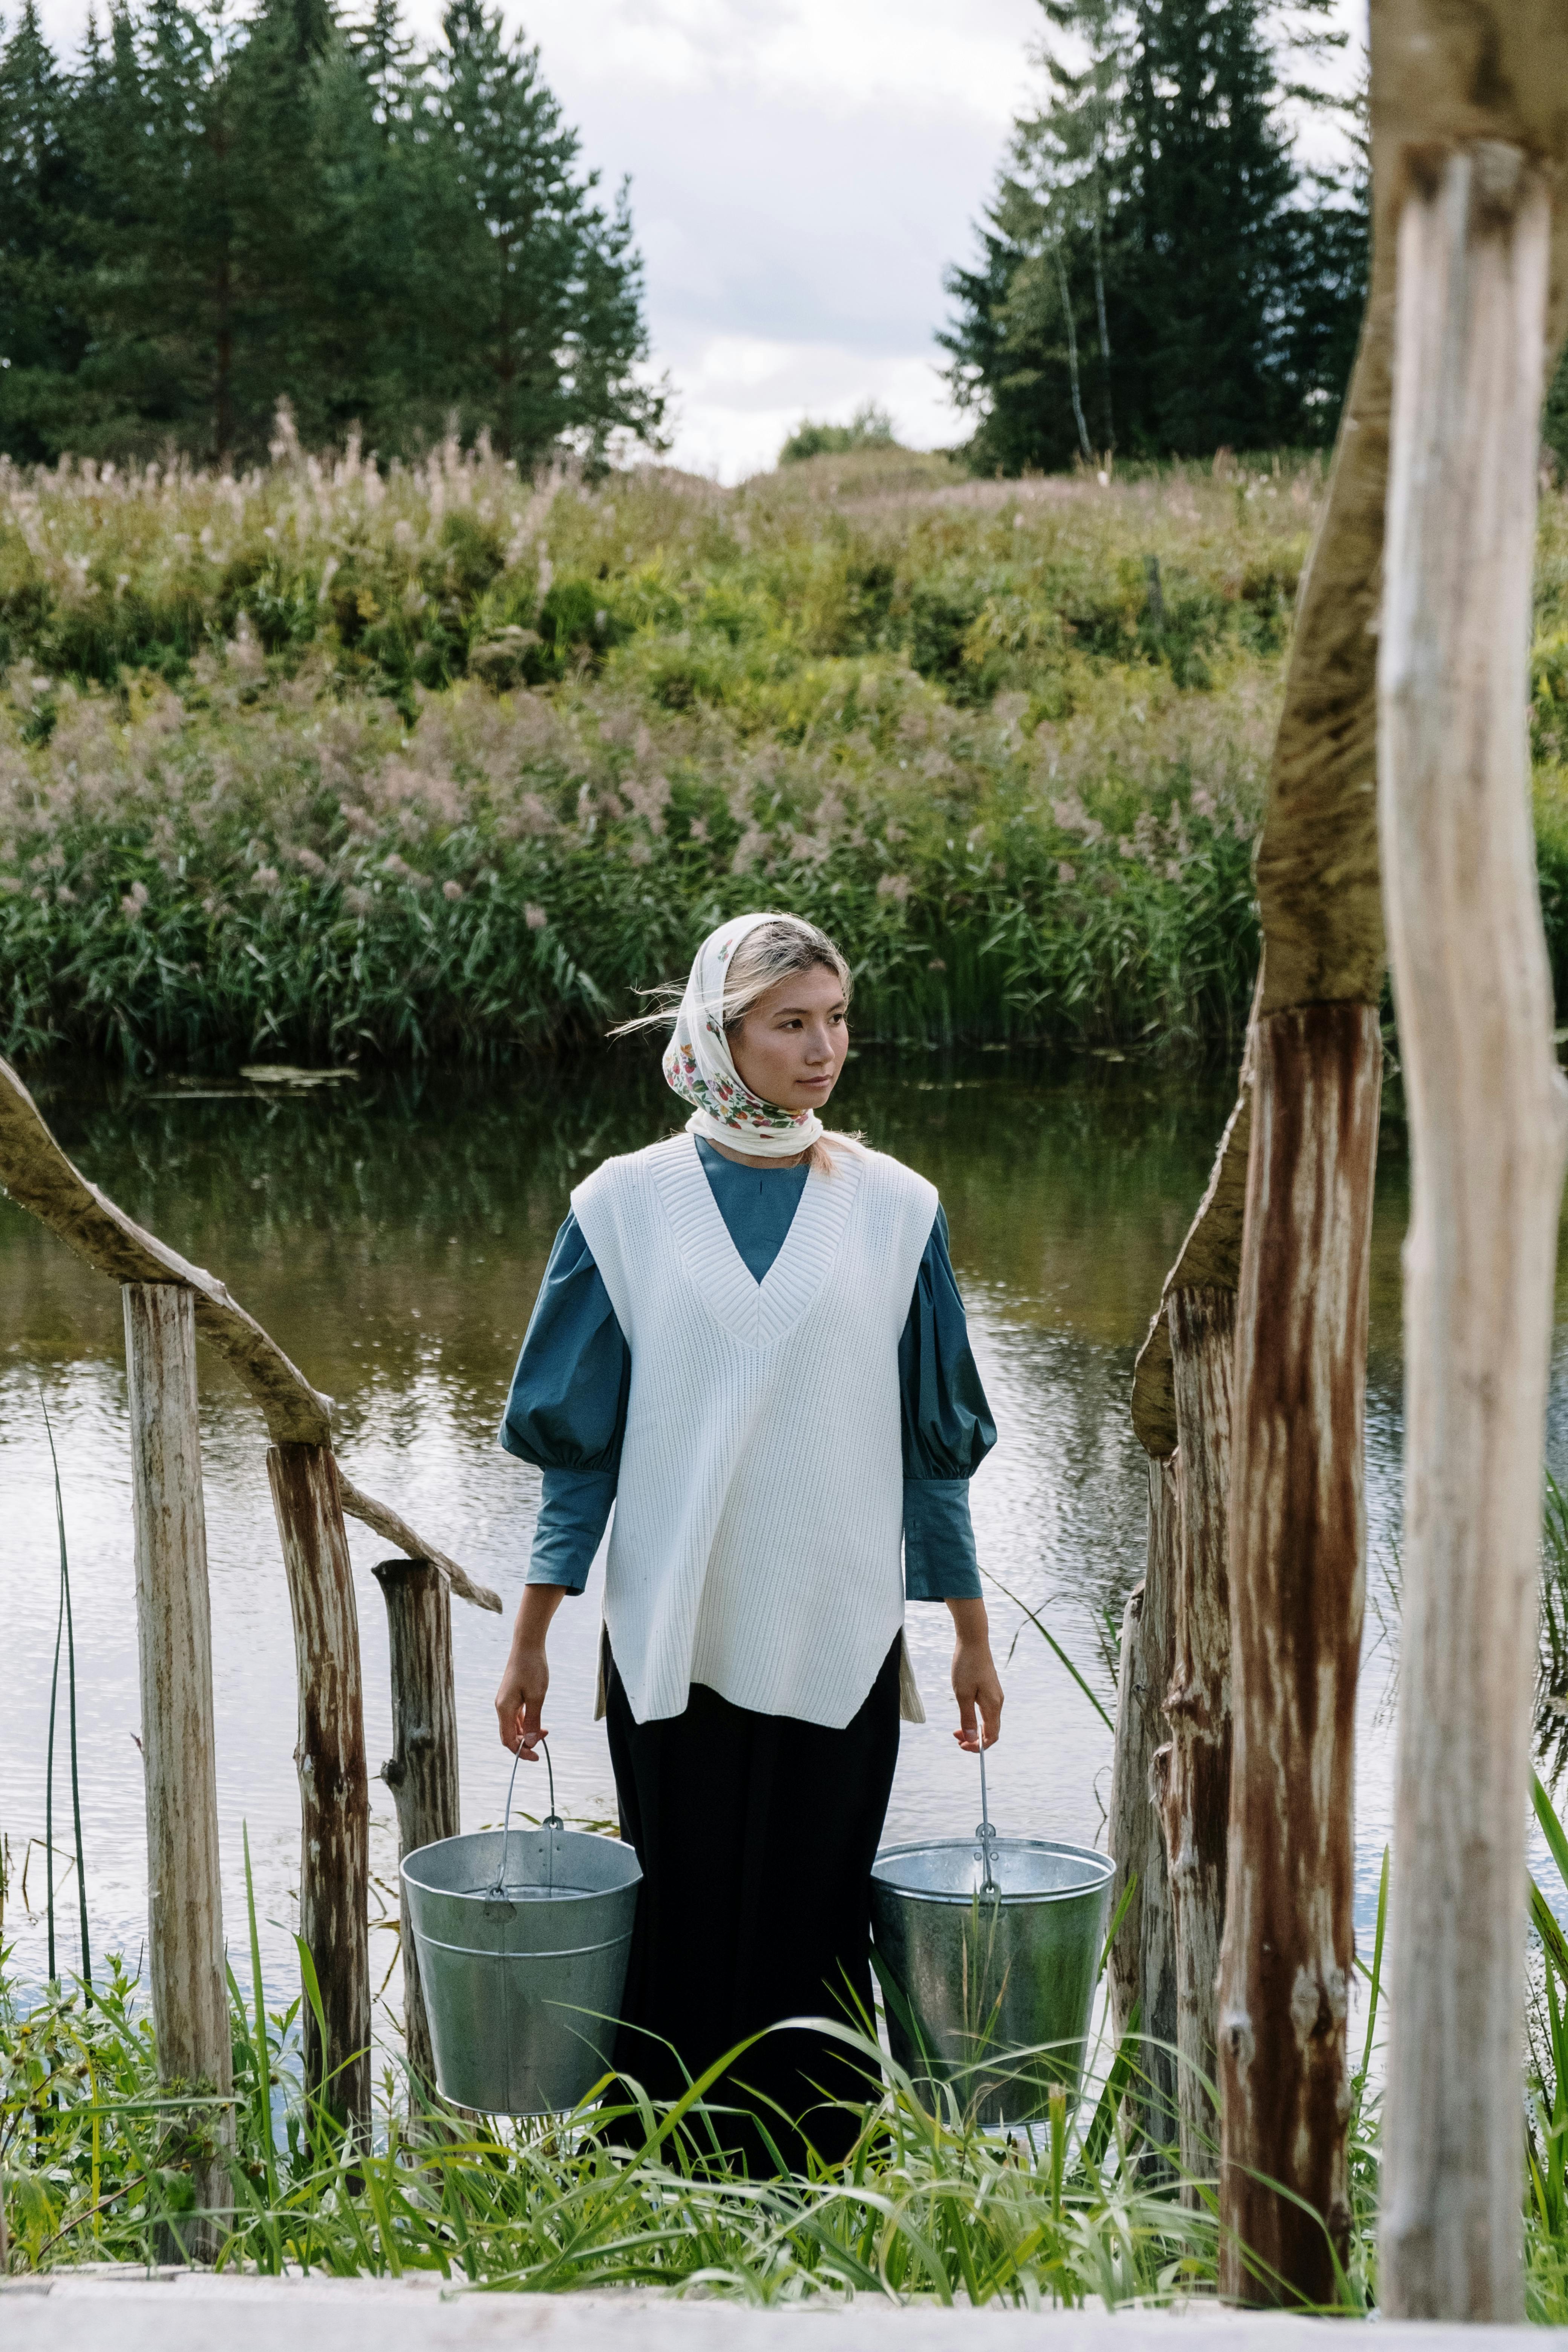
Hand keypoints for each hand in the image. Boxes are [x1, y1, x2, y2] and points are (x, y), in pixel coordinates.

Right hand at [495, 1582, 566, 1757]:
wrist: (527, 1645)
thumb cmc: (533, 1668)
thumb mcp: (537, 1697)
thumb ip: (532, 1721)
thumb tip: (530, 1743)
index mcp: (504, 1709)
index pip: (508, 1740)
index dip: (521, 1752)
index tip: (538, 1756)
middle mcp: (501, 1707)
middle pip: (509, 1735)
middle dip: (525, 1742)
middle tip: (545, 1737)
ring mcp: (505, 1701)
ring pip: (513, 1726)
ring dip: (527, 1732)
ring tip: (544, 1730)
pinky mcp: (511, 1696)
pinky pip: (516, 1716)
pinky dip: (526, 1722)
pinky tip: (538, 1721)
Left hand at [952, 1635, 1003, 1751]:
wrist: (973, 1641)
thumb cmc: (966, 1666)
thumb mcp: (963, 1694)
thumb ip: (967, 1718)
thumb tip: (971, 1740)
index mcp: (992, 1706)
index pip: (991, 1737)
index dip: (977, 1746)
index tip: (961, 1745)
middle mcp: (997, 1703)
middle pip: (990, 1731)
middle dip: (974, 1739)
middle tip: (956, 1738)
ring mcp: (995, 1696)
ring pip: (988, 1722)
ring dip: (974, 1729)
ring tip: (957, 1729)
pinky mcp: (991, 1690)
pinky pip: (986, 1712)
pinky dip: (976, 1718)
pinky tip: (964, 1713)